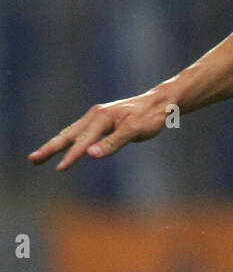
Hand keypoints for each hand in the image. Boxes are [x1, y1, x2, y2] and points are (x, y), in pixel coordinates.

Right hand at [29, 94, 170, 171]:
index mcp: (102, 117)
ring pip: (71, 133)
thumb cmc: (150, 117)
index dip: (72, 156)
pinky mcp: (101, 121)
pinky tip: (62, 147)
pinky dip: (67, 140)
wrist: (161, 103)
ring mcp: (97, 117)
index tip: (60, 169)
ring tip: (38, 157)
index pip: (84, 142)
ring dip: (54, 145)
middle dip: (50, 148)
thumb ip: (113, 143)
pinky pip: (79, 132)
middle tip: (33, 160)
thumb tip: (90, 154)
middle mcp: (96, 115)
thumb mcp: (135, 131)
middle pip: (69, 135)